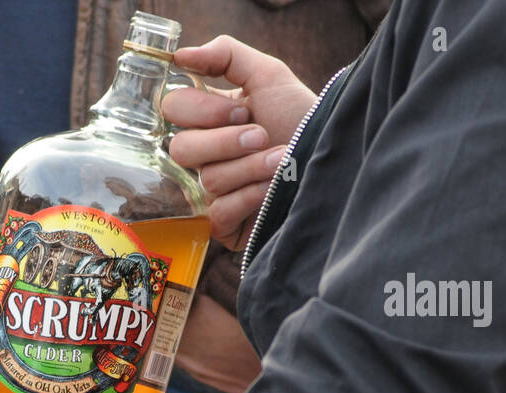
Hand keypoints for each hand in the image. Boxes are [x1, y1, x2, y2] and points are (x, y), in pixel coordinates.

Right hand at [162, 35, 316, 249]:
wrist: (333, 159)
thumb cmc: (302, 118)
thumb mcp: (269, 76)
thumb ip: (225, 55)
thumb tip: (178, 55)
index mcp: (207, 120)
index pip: (173, 110)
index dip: (203, 111)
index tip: (244, 111)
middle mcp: (203, 157)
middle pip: (181, 149)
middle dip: (227, 141)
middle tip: (261, 135)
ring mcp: (209, 192)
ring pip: (208, 179)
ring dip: (252, 167)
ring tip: (281, 160)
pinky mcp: (223, 224)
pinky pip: (219, 212)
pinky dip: (251, 196)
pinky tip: (272, 189)